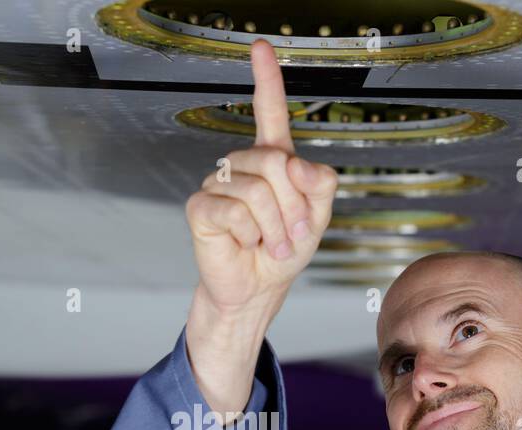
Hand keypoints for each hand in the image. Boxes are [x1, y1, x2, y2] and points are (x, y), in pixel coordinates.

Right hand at [185, 38, 337, 320]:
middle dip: (293, 206)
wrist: (256, 291)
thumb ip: (320, 185)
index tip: (261, 46)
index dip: (266, 79)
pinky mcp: (201, 207)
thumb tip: (299, 166)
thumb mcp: (316, 218)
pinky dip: (250, 235)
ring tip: (270, 246)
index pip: (269, 112)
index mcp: (272, 161)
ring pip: (258, 190)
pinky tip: (244, 244)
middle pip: (275, 162)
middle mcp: (242, 165)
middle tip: (292, 237)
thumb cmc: (282, 253)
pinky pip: (235, 211)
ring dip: (274, 227)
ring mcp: (218, 183)